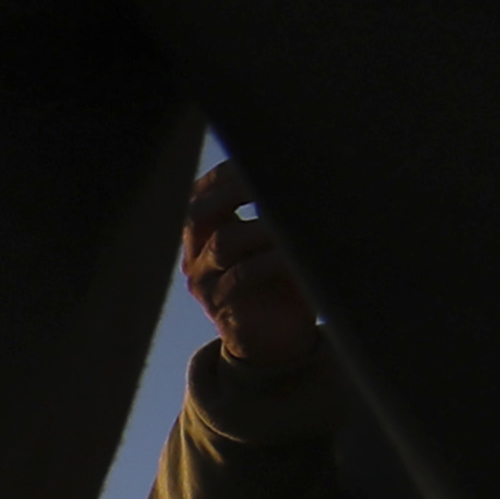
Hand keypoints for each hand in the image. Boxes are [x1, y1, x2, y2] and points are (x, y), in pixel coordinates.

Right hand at [181, 162, 318, 368]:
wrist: (278, 342)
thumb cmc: (283, 285)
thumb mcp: (276, 243)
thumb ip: (277, 213)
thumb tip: (303, 168)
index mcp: (205, 235)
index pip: (202, 194)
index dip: (226, 173)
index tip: (259, 156)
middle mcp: (196, 256)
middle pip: (199, 212)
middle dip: (236, 189)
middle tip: (272, 178)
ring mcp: (204, 282)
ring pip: (223, 241)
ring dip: (264, 225)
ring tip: (295, 217)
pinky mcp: (221, 307)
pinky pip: (241, 276)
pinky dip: (271, 259)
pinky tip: (297, 253)